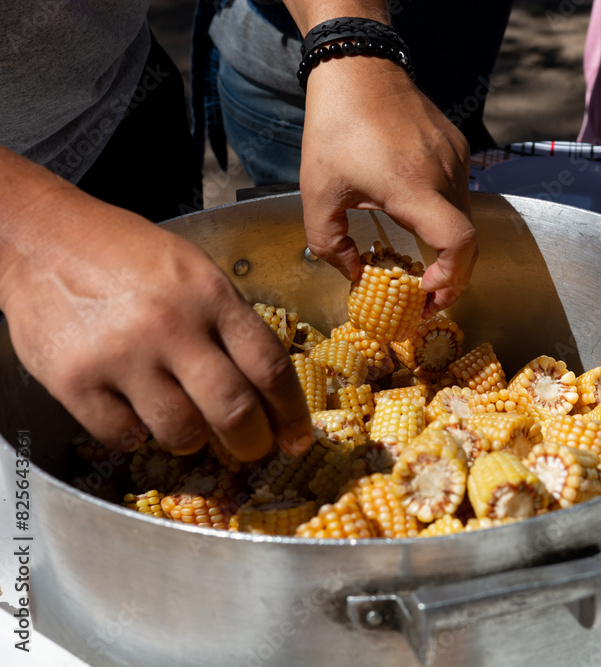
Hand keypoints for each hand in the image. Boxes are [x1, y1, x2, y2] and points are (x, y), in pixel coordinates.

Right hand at [0, 168, 312, 459]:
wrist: (42, 237)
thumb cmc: (126, 254)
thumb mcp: (195, 271)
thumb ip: (228, 322)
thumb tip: (266, 387)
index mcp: (211, 296)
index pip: (270, 366)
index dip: (291, 413)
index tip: (296, 438)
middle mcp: (172, 327)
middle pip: (233, 410)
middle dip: (252, 443)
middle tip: (252, 450)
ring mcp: (122, 356)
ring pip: (181, 432)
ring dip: (193, 441)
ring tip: (188, 426)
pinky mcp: (75, 380)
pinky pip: (123, 435)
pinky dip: (136, 435)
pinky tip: (136, 416)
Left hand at [298, 56, 478, 315]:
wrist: (359, 68)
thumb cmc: (335, 127)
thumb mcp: (317, 193)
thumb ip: (330, 245)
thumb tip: (355, 277)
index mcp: (412, 187)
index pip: (459, 243)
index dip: (451, 278)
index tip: (427, 292)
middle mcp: (444, 174)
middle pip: (469, 240)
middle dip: (452, 277)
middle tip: (426, 299)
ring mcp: (456, 158)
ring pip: (466, 217)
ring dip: (449, 246)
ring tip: (421, 263)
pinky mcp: (458, 147)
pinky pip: (460, 193)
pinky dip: (446, 217)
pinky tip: (418, 218)